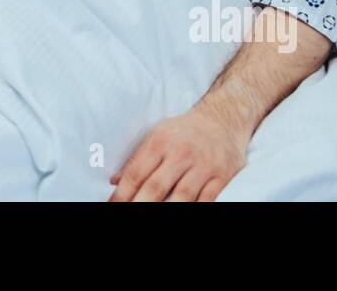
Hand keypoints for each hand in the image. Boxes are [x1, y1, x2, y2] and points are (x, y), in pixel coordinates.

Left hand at [109, 103, 248, 201]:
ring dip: (166, 210)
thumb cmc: (185, 130)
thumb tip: (116, 180)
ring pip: (182, 197)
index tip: (113, 205)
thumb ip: (138, 159)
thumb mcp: (158, 135)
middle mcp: (181, 153)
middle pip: (156, 187)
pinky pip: (207, 200)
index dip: (122, 194)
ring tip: (151, 218)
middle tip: (128, 215)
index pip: (136, 173)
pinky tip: (182, 213)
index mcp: (161, 142)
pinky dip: (195, 208)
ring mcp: (203, 165)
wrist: (223, 118)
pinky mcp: (222, 175)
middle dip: (139, 204)